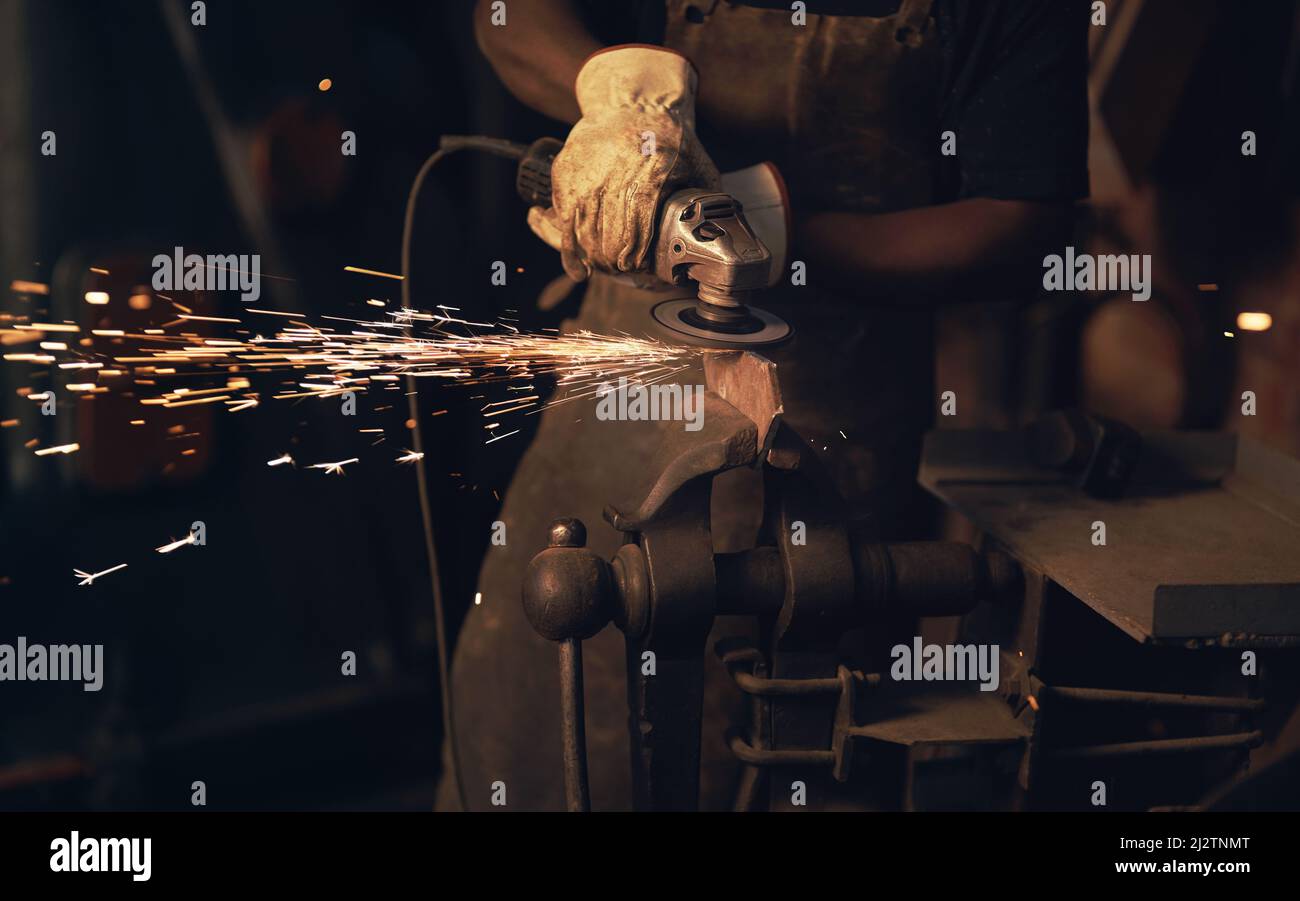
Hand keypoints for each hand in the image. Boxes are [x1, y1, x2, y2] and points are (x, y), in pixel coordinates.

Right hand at [529, 46, 719, 281]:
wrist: (633, 101)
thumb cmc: (669, 138)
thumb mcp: (697, 164)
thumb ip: (706, 200)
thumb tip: (717, 235)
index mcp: (648, 180)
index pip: (637, 236)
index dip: (638, 260)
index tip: (643, 270)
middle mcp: (611, 179)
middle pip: (608, 242)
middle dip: (617, 264)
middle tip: (625, 271)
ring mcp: (584, 177)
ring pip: (585, 236)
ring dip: (596, 260)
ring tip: (607, 269)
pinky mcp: (565, 175)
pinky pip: (564, 222)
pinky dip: (570, 251)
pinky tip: (578, 268)